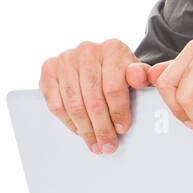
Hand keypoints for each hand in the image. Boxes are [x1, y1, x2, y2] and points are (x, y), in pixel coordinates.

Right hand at [39, 38, 152, 152]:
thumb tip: (138, 76)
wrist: (102, 61)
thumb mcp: (138, 73)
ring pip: (74, 103)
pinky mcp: (49, 69)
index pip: (113, 87)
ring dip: (85, 128)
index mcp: (113, 48)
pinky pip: (55, 103)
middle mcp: (88, 50)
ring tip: (94, 143)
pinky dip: (67, 120)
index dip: (118, 111)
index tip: (122, 129)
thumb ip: (143, 76)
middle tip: (107, 144)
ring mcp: (66, 59)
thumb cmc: (121, 71)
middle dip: (101, 127)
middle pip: (93, 98)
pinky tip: (78, 129)